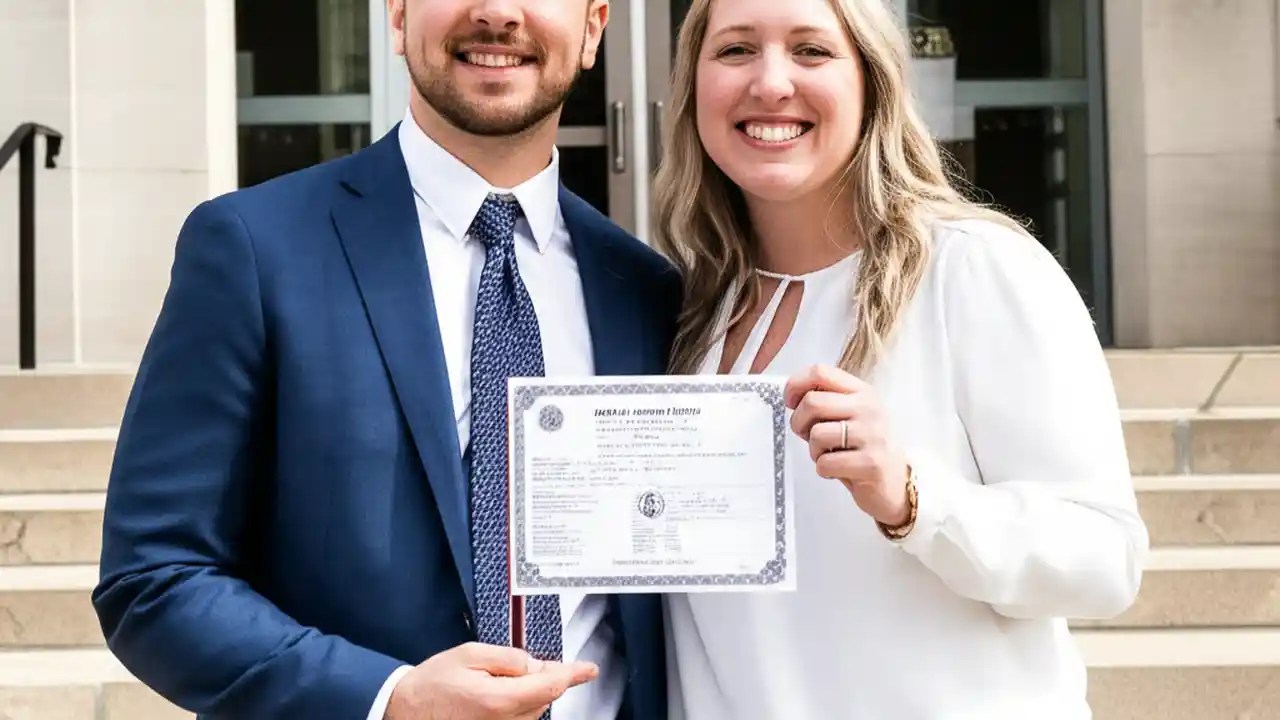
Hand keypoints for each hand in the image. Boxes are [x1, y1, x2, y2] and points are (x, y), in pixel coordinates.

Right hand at [385, 642, 597, 719]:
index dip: (573, 673)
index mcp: (501, 700)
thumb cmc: (432, 685)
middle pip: (544, 696)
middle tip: (510, 666)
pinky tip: (493, 696)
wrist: (405, 712)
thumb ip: (509, 657)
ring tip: (489, 682)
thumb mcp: (470, 655)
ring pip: (533, 708)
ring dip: (526, 691)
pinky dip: (516, 704)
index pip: (551, 684)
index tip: (588, 669)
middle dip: (539, 676)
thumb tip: (535, 665)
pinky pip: (519, 719)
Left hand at [785, 365, 911, 527]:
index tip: (790, 402)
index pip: (820, 372)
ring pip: (817, 435)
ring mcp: (872, 435)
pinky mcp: (871, 463)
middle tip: (806, 435)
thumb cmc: (863, 446)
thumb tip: (792, 396)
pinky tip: (838, 470)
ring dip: (814, 450)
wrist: (896, 481)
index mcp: (862, 391)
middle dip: (798, 422)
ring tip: (829, 455)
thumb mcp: (850, 415)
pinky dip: (823, 470)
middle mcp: (869, 408)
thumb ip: (825, 401)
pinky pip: (825, 463)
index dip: (795, 385)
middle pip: (812, 402)